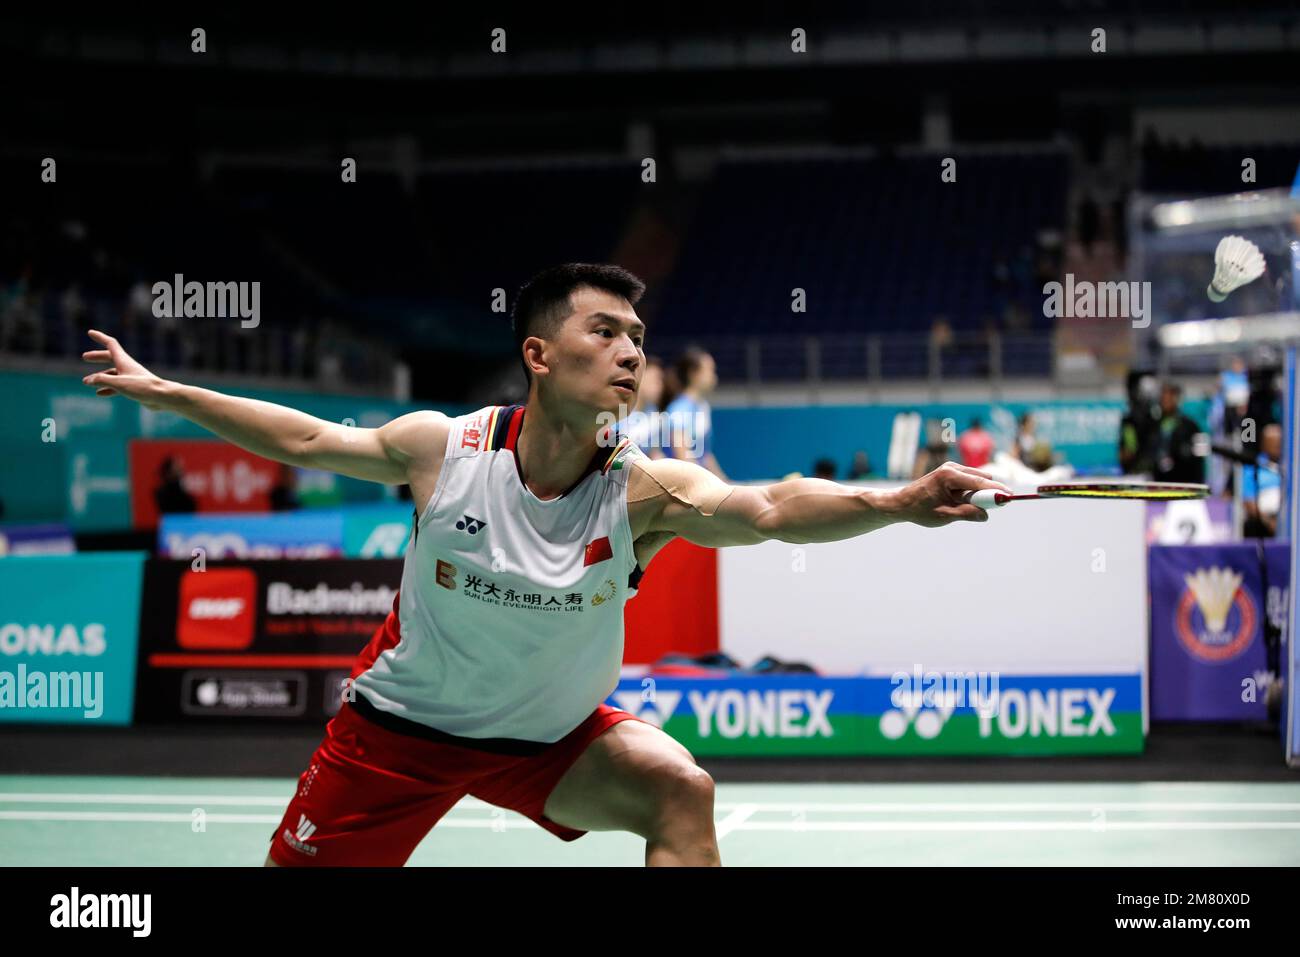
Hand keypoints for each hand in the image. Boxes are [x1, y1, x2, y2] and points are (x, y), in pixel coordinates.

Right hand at [81, 330, 171, 409]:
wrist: (163, 397)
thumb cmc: (143, 388)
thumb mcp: (119, 383)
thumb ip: (102, 380)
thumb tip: (87, 380)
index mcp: (124, 361)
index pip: (110, 344)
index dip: (100, 337)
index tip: (90, 332)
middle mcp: (127, 367)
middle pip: (110, 357)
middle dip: (98, 356)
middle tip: (85, 357)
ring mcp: (131, 377)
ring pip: (113, 373)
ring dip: (100, 375)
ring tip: (86, 381)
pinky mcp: (134, 388)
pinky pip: (117, 386)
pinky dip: (107, 388)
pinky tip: (99, 393)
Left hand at [892, 461, 1011, 526]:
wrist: (901, 503)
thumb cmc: (920, 510)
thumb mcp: (944, 516)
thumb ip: (967, 514)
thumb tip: (986, 515)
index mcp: (949, 476)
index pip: (980, 483)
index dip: (997, 492)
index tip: (1010, 498)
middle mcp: (952, 468)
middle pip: (983, 478)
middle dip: (988, 494)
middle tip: (986, 510)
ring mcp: (951, 469)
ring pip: (977, 480)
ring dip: (977, 494)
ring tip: (961, 508)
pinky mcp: (951, 473)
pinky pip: (970, 482)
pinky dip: (971, 492)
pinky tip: (957, 503)